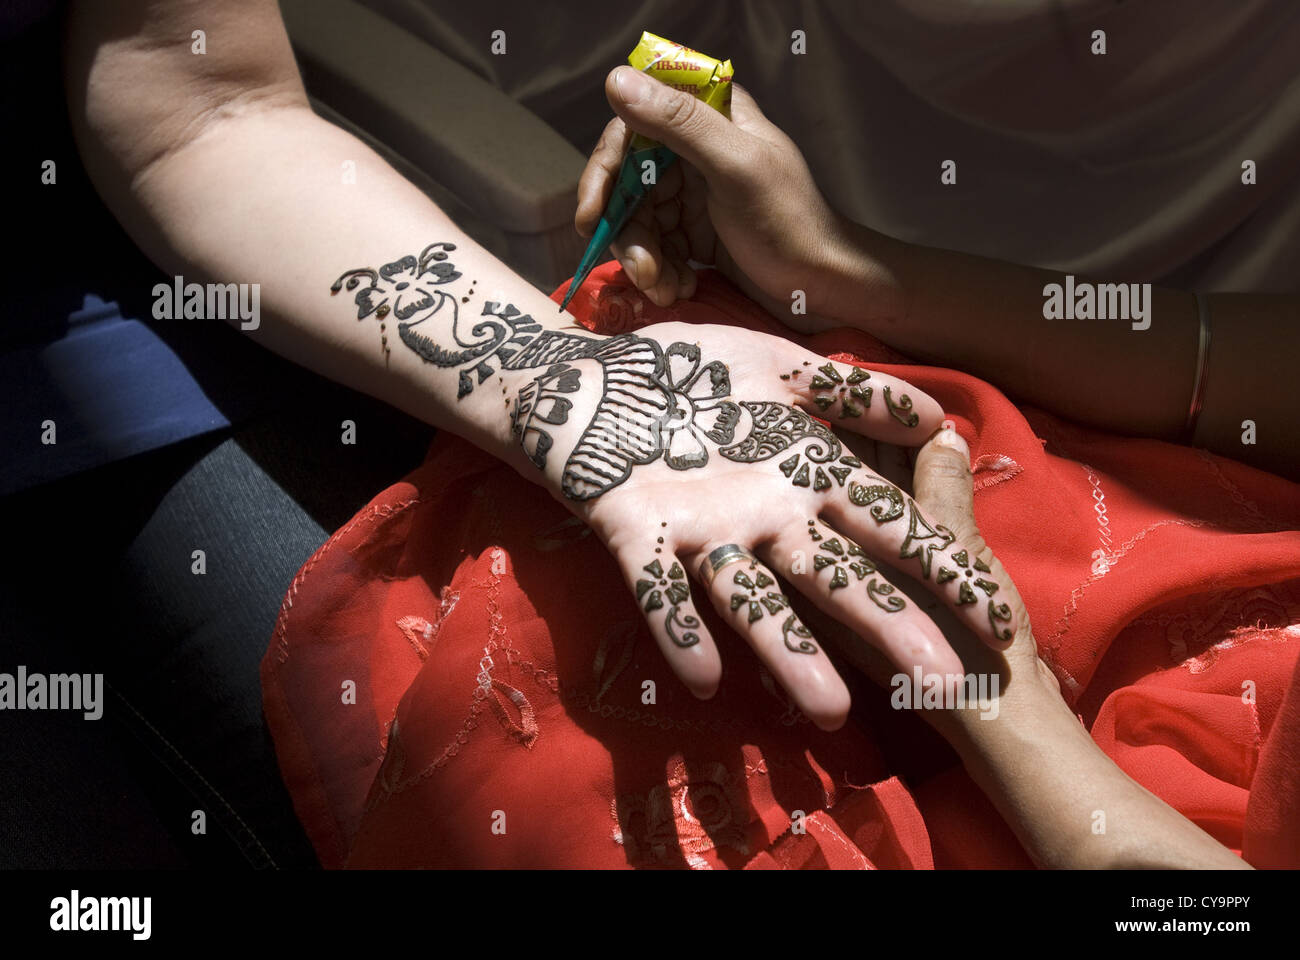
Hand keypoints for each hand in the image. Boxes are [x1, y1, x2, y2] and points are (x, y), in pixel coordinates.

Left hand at [496, 317, 1020, 730]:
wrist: (586, 379)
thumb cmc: (689, 379)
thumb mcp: (778, 368)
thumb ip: (852, 391)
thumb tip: (937, 415)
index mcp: (804, 477)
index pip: (890, 527)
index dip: (943, 571)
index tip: (998, 623)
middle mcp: (765, 517)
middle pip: (836, 577)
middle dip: (890, 628)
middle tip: (940, 685)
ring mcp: (703, 531)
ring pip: (756, 600)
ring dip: (791, 654)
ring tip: (830, 708)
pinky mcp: (638, 534)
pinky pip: (660, 588)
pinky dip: (680, 630)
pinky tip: (705, 678)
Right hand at [576, 66, 902, 328]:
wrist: (826, 288)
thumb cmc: (791, 224)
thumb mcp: (735, 168)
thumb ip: (679, 124)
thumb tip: (616, 81)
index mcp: (709, 118)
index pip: (633, 127)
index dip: (606, 170)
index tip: (593, 214)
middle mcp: (696, 150)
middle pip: (628, 182)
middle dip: (628, 230)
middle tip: (641, 270)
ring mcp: (694, 194)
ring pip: (638, 221)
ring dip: (644, 260)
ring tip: (667, 289)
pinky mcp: (695, 234)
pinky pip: (655, 248)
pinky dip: (660, 272)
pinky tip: (681, 290)